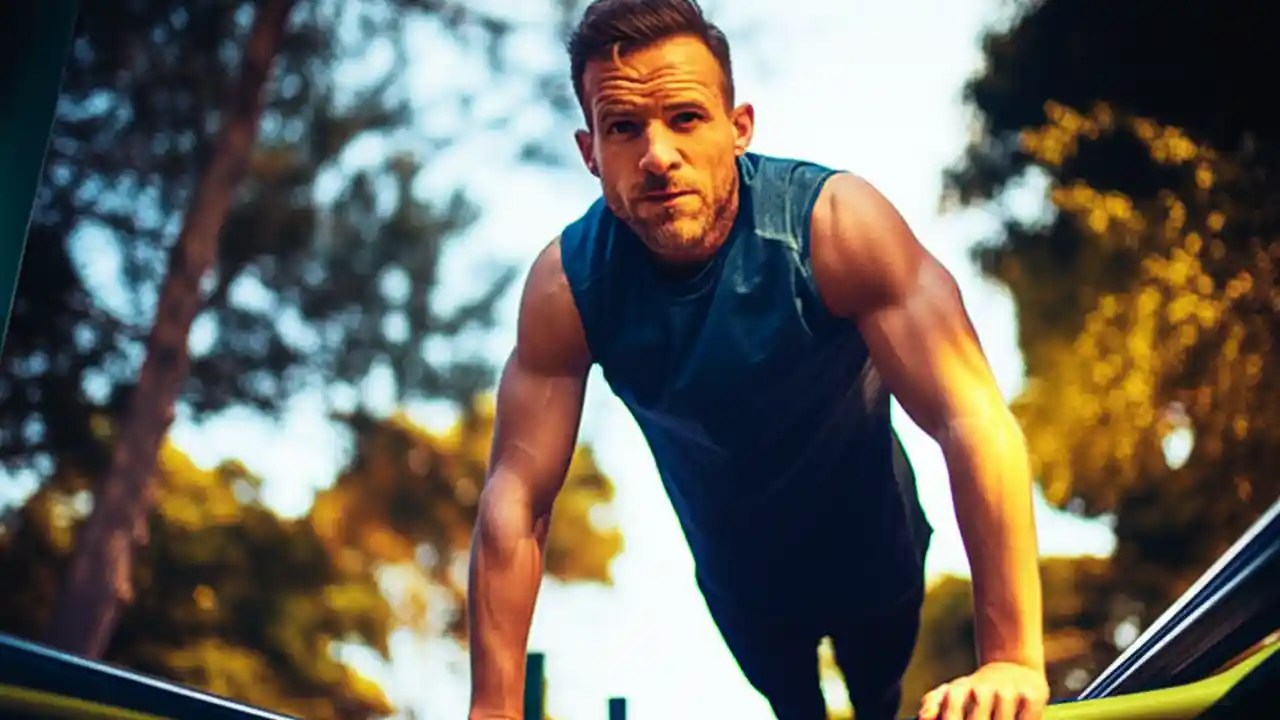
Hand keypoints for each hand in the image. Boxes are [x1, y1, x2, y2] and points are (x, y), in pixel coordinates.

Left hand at [918, 661, 1048, 719]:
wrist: (1012, 667)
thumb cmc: (975, 690)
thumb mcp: (951, 693)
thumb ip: (933, 705)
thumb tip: (923, 718)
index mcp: (959, 690)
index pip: (950, 715)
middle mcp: (982, 689)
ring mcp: (1007, 692)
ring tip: (995, 718)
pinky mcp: (1033, 695)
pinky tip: (1016, 719)